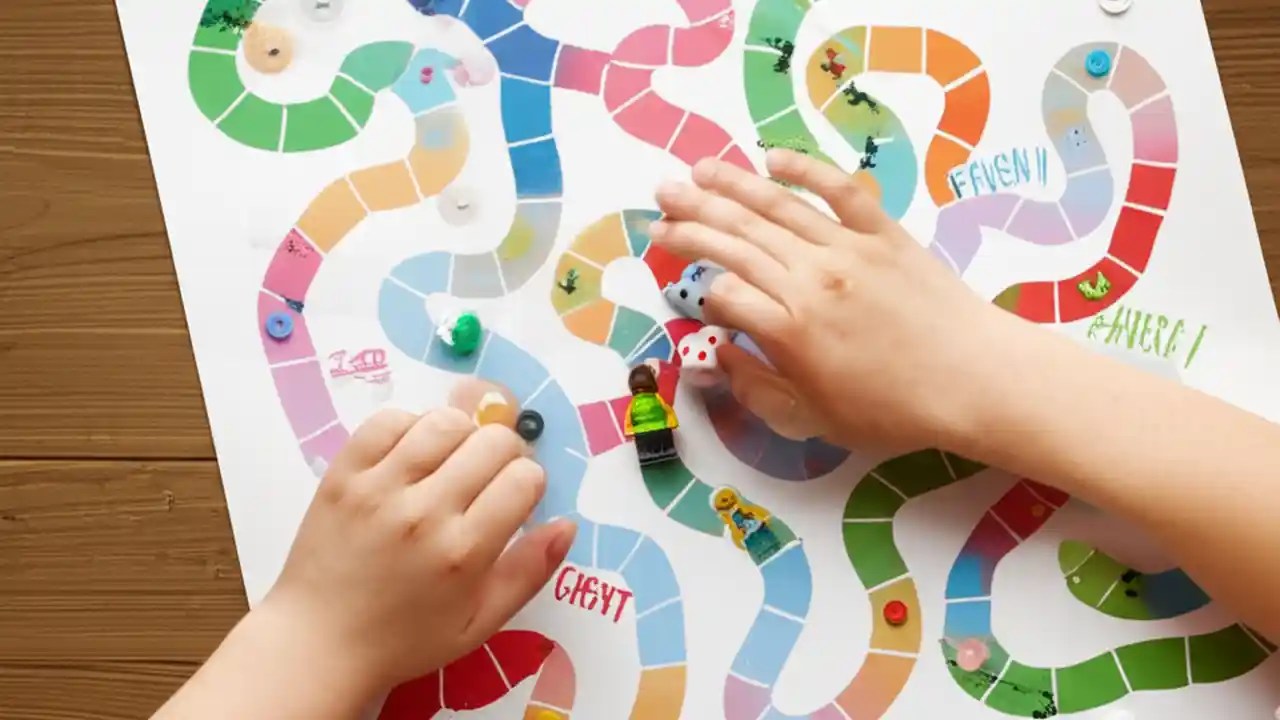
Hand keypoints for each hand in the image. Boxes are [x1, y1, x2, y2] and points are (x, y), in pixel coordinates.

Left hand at [258, 405, 576, 698]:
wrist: (318, 642)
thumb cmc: (404, 637)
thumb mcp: (480, 622)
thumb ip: (529, 573)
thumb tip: (567, 524)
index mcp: (464, 553)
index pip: (524, 479)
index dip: (529, 482)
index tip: (515, 498)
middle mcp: (424, 513)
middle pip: (492, 441)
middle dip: (504, 452)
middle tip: (488, 475)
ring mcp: (379, 489)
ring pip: (444, 422)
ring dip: (461, 434)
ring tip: (452, 460)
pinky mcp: (343, 474)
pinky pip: (389, 421)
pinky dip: (411, 427)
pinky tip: (413, 454)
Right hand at [651, 149, 1019, 453]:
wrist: (976, 381)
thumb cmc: (893, 412)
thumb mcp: (812, 420)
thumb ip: (754, 388)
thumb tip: (715, 357)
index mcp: (789, 331)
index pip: (723, 293)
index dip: (699, 290)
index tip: (692, 291)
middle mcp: (810, 281)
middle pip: (736, 240)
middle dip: (690, 220)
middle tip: (657, 201)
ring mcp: (848, 251)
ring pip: (775, 209)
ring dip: (728, 186)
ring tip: (693, 170)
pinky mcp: (884, 233)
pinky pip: (839, 191)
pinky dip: (804, 170)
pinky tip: (772, 159)